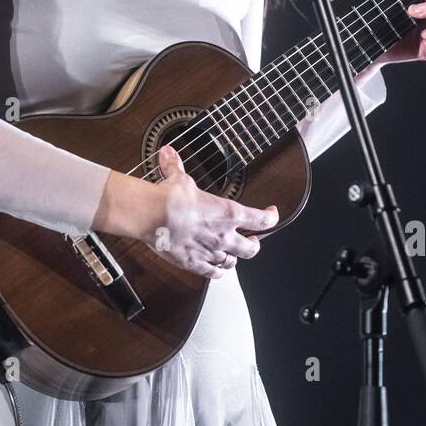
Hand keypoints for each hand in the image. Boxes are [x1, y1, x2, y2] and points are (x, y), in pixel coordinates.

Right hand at [138, 144, 278, 280]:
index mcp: (229, 213)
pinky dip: (216, 272)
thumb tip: (168, 153)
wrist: (154, 215)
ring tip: (231, 256)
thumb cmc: (171, 198)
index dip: (271, 218)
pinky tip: (215, 271)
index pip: (262, 220)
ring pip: (231, 263)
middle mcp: (224, 235)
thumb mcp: (179, 178)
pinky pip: (212, 273)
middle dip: (253, 245)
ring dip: (232, 259)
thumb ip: (176, 167)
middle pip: (251, 249)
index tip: (271, 213)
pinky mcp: (194, 263)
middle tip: (252, 241)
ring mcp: (210, 252)